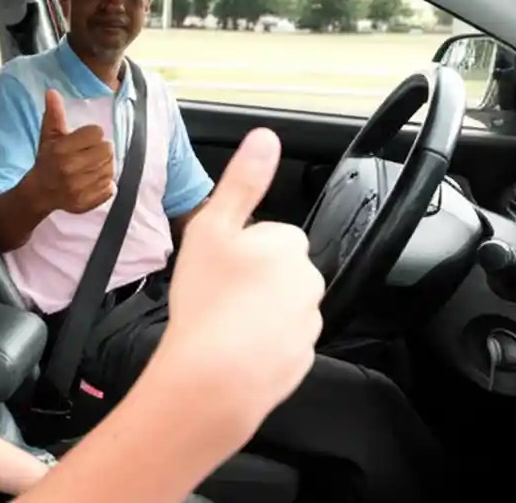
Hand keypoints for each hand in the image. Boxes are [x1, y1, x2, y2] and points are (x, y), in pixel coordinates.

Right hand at [28, 89, 113, 214]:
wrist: (40, 192)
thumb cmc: (47, 160)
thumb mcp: (49, 136)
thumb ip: (54, 114)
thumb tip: (52, 92)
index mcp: (62, 150)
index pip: (97, 133)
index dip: (92, 134)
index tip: (84, 140)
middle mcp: (71, 169)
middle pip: (107, 150)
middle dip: (101, 149)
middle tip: (91, 153)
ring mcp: (79, 188)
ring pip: (110, 169)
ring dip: (105, 166)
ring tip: (92, 166)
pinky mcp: (87, 202)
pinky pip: (110, 189)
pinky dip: (106, 184)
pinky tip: (94, 180)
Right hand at [159, 128, 324, 436]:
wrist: (214, 378)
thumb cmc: (207, 301)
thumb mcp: (213, 228)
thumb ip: (242, 182)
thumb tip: (265, 137)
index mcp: (289, 245)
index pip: (268, 234)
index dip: (238, 247)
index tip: (217, 263)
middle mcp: (309, 282)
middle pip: (275, 270)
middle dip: (249, 278)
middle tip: (213, 292)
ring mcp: (307, 324)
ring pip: (277, 307)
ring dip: (253, 312)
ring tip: (219, 324)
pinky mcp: (301, 360)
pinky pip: (277, 342)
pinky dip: (259, 345)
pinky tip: (231, 349)